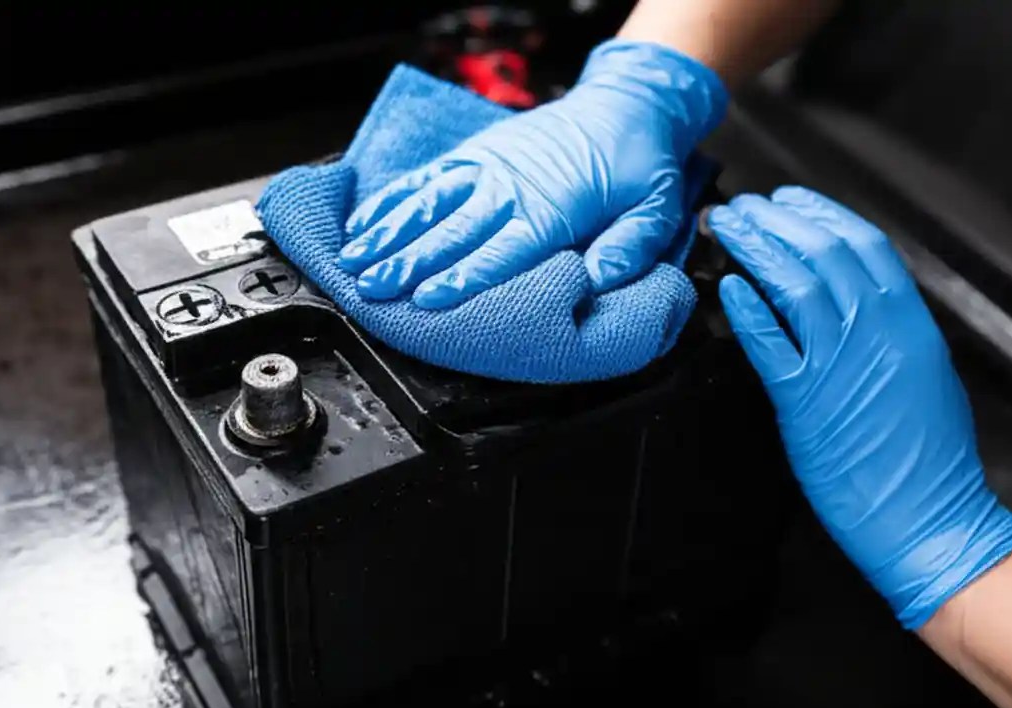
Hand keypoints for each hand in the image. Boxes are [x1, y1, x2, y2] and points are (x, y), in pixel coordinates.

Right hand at [338, 39, 727, 309]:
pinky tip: (365, 221)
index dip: (462, 275)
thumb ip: (631, 247)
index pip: (500, 249)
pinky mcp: (475, 156)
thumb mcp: (656, 208)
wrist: (625, 104)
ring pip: (428, 202)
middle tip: (372, 288)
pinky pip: (426, 178)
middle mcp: (510, 187)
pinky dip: (392, 199)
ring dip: (389, 232)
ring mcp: (486, 168)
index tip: (427, 298)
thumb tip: (602, 279)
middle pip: (451, 230)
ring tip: (355, 259)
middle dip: (407, 262)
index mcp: (551, 209)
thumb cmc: (637, 163)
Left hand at [708, 187, 1011, 628]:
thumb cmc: (929, 459)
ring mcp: (840, 364)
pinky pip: (769, 343)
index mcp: (911, 322)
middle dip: (776, 220)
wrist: (931, 520)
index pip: (865, 244)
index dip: (821, 213)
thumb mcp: (924, 375)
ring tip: (727, 228)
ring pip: (794, 284)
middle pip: (823, 252)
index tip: (788, 199)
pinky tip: (728, 287)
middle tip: (743, 206)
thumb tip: (857, 303)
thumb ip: (892, 333)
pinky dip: (747, 309)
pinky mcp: (805, 401)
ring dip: (755, 249)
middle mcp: (877, 332)